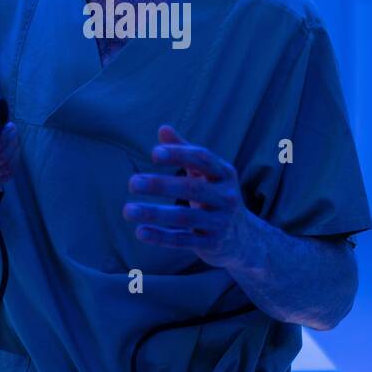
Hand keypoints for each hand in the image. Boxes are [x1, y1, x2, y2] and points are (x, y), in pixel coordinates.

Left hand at [123, 125, 263, 270]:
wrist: (244, 237)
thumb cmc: (216, 195)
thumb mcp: (205, 173)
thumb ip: (184, 150)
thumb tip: (163, 128)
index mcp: (224, 174)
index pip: (202, 159)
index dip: (179, 154)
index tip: (154, 154)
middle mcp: (226, 197)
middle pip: (192, 188)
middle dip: (161, 185)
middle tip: (132, 183)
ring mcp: (220, 222)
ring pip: (184, 217)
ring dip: (154, 213)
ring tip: (127, 210)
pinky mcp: (212, 244)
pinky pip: (183, 240)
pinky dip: (161, 237)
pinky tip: (140, 232)